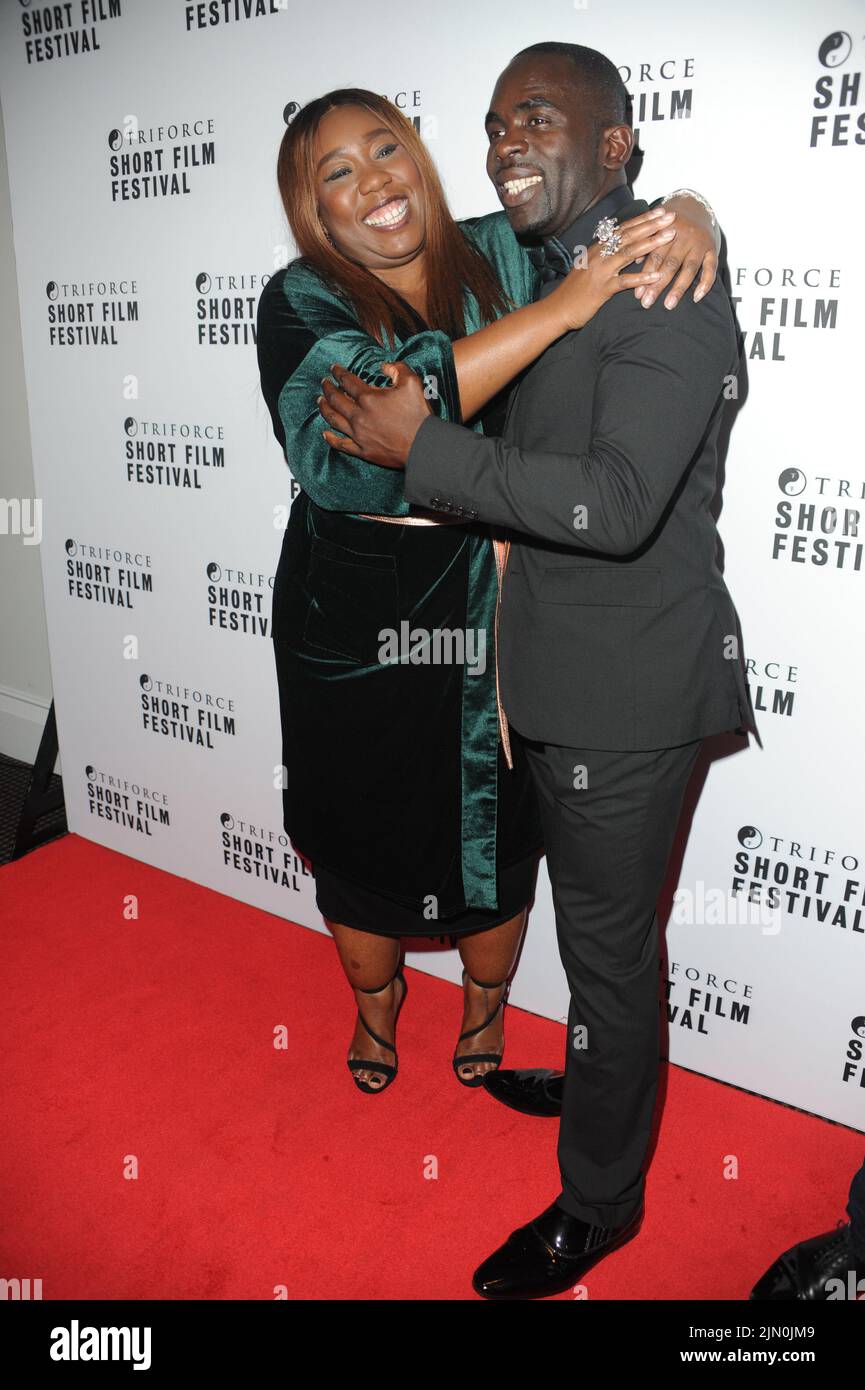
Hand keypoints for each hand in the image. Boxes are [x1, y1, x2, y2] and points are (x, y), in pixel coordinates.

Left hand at [319, 361, 431, 469]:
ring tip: (320, 401)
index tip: (333, 368)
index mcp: (369, 398)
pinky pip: (341, 444)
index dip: (338, 373)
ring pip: (334, 420)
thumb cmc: (418, 415)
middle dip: (328, 389)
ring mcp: (359, 435)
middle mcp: (359, 416)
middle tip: (324, 383)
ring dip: (325, 409)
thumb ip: (397, 369)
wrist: (423, 446)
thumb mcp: (412, 383)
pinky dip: (331, 438)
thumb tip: (384, 366)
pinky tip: (325, 433)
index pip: (347, 381)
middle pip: (336, 399)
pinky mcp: (362, 451)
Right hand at [550, 207, 673, 330]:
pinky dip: (641, 278)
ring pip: (629, 253)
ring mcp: (601, 271)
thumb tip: (628, 251)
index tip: (660, 211)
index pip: (623, 229)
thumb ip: (607, 258)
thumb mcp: (589, 268)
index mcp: (598, 248)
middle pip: (629, 236)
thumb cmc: (574, 291)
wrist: (556, 309)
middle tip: (671, 216)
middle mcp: (600, 255)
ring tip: (670, 236)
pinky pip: (624, 282)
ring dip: (651, 243)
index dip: (643, 219)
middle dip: (652, 225)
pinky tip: (657, 276)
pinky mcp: (602, 289)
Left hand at [635, 194, 719, 308]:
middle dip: (658, 285)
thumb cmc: (670, 222)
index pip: (655, 256)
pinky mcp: (713, 248)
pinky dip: (705, 283)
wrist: (696, 204)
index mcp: (667, 231)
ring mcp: (699, 243)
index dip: (645, 275)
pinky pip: (711, 267)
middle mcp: (684, 237)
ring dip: (678, 288)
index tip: (637, 294)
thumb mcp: (657, 229)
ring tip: (669, 304)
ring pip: (689, 268)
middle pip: (670, 264)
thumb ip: (647, 245)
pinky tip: (696, 297)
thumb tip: (634, 262)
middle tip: (647, 302)